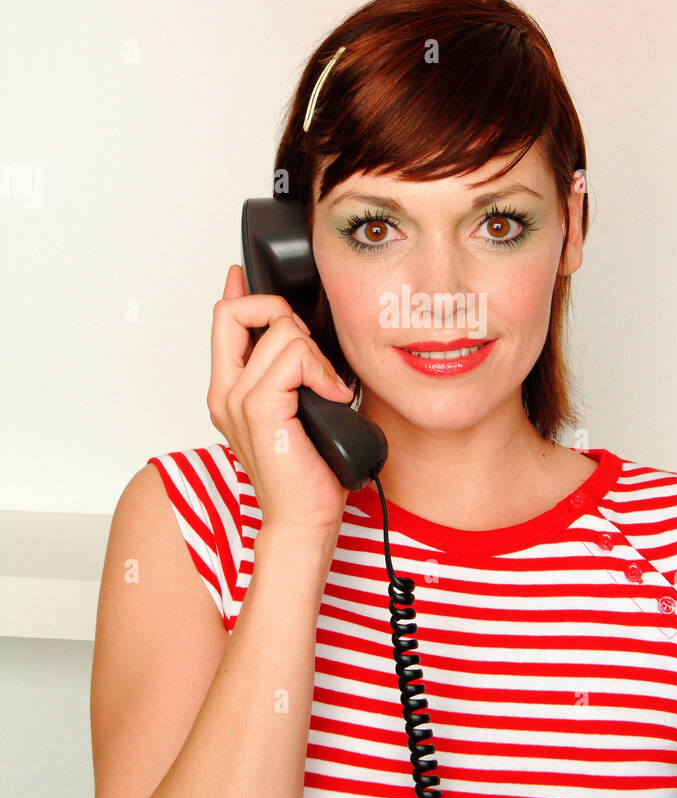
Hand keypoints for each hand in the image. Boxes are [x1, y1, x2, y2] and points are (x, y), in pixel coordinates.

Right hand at [207, 265, 353, 537]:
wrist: (302, 521)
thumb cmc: (306, 475)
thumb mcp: (299, 411)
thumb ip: (293, 376)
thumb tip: (305, 340)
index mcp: (229, 391)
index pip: (222, 321)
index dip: (238, 293)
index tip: (242, 276)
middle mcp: (226, 392)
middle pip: (236, 311)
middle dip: (278, 312)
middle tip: (308, 354)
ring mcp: (238, 399)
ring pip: (279, 331)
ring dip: (314, 353)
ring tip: (326, 388)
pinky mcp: (259, 407)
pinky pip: (293, 356)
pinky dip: (321, 370)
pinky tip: (333, 396)